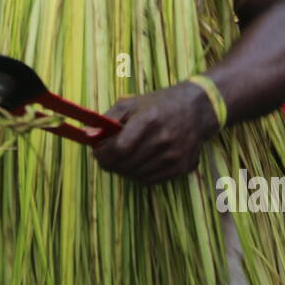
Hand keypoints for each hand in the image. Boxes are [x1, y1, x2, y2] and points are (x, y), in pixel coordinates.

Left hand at [93, 82, 213, 185]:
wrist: (197, 109)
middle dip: (109, 162)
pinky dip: (137, 175)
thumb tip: (87, 135)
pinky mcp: (181, 167)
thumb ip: (107, 119)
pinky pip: (149, 180)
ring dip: (123, 169)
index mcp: (149, 120)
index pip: (119, 148)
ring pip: (135, 175)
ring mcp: (174, 156)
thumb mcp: (131, 103)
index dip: (103, 154)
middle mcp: (163, 139)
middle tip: (106, 155)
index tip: (97, 151)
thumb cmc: (158, 105)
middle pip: (125, 164)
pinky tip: (138, 162)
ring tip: (123, 157)